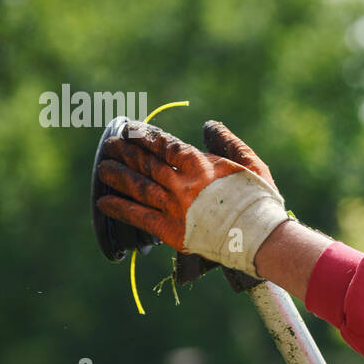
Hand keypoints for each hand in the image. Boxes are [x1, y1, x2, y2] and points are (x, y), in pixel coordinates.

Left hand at [96, 121, 287, 276]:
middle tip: (110, 146)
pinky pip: (139, 217)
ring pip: (139, 188)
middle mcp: (183, 184)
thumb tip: (210, 126)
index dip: (145, 136)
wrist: (260, 237)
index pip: (165, 146)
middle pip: (147, 164)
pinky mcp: (172, 231)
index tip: (130, 130)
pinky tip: (104, 203)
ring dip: (119, 177)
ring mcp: (175, 208)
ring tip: (103, 169)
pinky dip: (120, 209)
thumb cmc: (260, 201)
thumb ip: (229, 143)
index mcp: (201, 166)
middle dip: (126, 153)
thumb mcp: (252, 165)